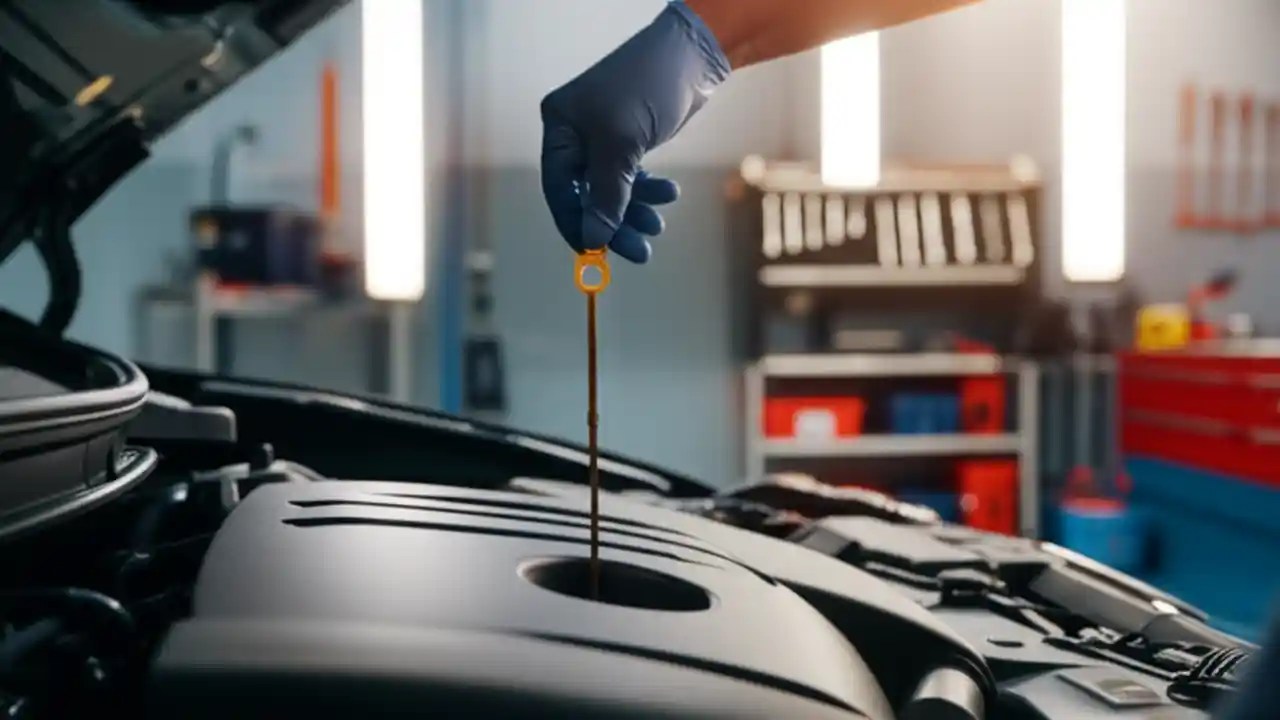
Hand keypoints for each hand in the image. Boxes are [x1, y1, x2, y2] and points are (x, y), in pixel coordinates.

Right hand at [540, 2, 730, 263]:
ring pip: (612, 190)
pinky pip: (631, 177)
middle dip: (613, 223)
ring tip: (659, 223)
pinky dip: (648, 191)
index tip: (597, 253)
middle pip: (586, 194)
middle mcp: (575, 134)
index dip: (576, 224)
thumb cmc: (647, 87)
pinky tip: (669, 193)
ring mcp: (602, 137)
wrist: (692, 54)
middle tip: (640, 251)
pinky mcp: (629, 140)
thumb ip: (606, 195)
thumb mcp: (622, 145)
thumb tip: (592, 240)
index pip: (558, 189)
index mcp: (559, 128)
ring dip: (635, 210)